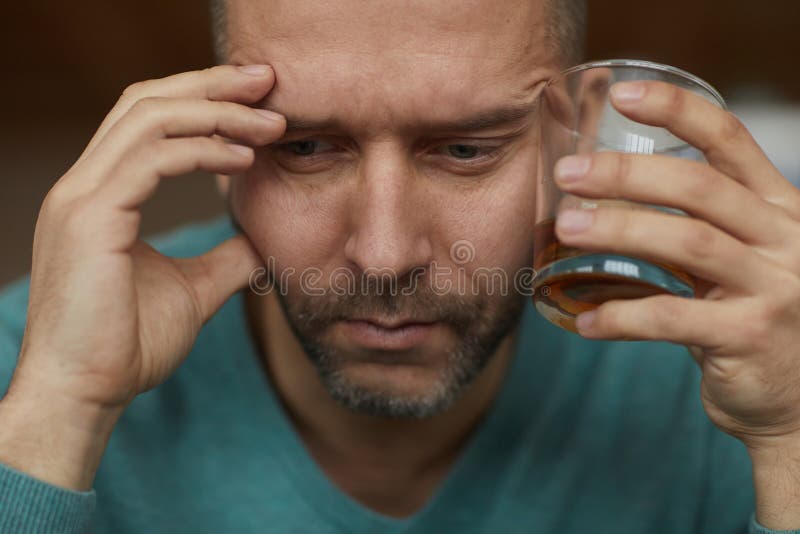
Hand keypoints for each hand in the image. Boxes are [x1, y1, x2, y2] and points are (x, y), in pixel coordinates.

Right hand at [0, 64, 283, 488]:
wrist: (86, 394)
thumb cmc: (128, 346)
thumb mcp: (193, 290)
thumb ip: (225, 258)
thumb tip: (261, 242)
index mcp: (101, 194)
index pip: (148, 119)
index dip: (202, 98)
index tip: (258, 99)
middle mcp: (84, 184)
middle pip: (147, 101)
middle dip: (211, 84)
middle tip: (267, 80)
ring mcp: (82, 197)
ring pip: (149, 118)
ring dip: (217, 113)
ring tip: (271, 123)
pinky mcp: (90, 218)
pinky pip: (151, 159)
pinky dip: (202, 149)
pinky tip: (243, 159)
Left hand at [551, 80, 799, 526]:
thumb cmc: (754, 316)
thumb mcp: (740, 257)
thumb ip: (695, 224)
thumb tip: (603, 197)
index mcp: (775, 206)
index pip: (728, 140)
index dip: (676, 109)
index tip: (621, 94)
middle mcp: (783, 238)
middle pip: (699, 186)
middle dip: (626, 173)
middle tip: (568, 173)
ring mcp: (773, 287)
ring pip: (687, 242)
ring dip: (617, 230)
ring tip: (565, 229)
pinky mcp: (751, 337)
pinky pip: (673, 319)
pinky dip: (622, 317)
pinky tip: (584, 321)